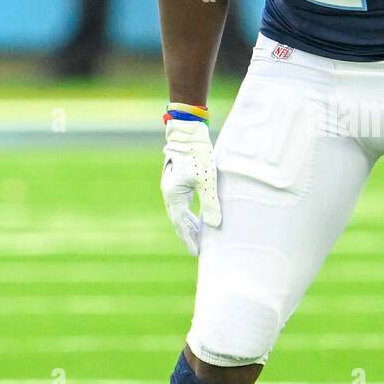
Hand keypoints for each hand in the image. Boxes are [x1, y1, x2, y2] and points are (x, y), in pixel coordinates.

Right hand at [161, 118, 220, 255]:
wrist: (188, 131)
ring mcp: (171, 186)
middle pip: (177, 220)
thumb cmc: (198, 153)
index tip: (196, 252)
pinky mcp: (177, 180)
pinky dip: (188, 214)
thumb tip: (214, 225)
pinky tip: (196, 218)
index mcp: (173, 194)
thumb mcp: (206, 179)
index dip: (189, 239)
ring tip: (198, 238)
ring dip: (188, 225)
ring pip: (179, 212)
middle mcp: (169, 192)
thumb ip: (210, 203)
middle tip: (198, 250)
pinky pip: (181, 203)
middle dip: (188, 235)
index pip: (180, 223)